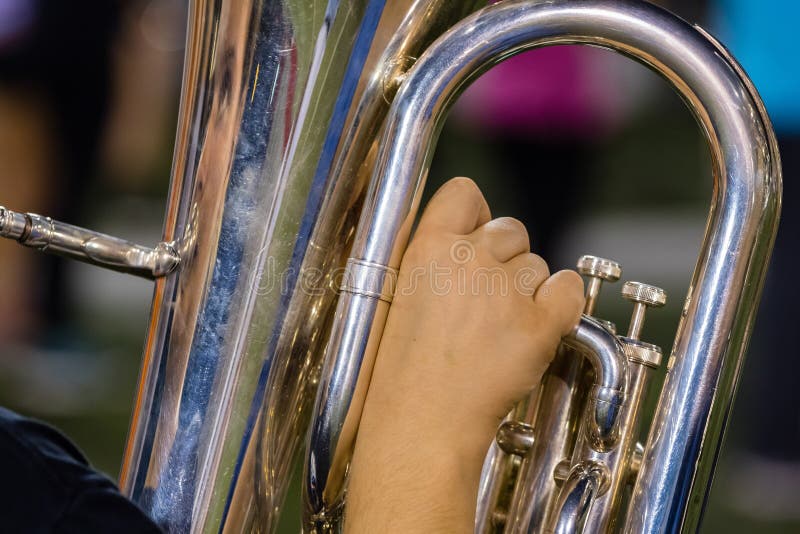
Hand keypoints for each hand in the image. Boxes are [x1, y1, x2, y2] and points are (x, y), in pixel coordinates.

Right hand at [346, 177, 583, 532]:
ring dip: (527, 289)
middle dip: (505, 257)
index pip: (464, 192)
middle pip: (510, 228)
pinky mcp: (538, 323)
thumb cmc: (405, 370)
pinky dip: (561, 303)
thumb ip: (437, 259)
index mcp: (427, 247)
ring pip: (537, 264)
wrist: (421, 422)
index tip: (476, 237)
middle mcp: (468, 259)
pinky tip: (537, 324)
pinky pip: (569, 289)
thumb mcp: (401, 294)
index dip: (476, 214)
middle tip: (487, 298)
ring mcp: (506, 291)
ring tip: (498, 329)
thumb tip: (472, 239)